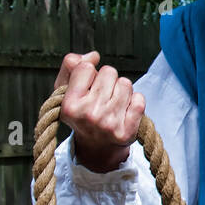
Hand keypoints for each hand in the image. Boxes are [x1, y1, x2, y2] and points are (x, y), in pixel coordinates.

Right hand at [54, 51, 144, 172]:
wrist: (96, 147)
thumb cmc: (81, 112)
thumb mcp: (65, 91)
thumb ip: (70, 67)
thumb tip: (93, 56)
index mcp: (70, 105)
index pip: (86, 67)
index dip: (88, 74)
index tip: (87, 88)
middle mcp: (89, 115)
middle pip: (108, 72)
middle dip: (107, 80)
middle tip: (102, 97)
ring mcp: (109, 124)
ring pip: (126, 83)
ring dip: (121, 90)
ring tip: (113, 104)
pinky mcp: (127, 131)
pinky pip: (139, 99)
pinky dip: (135, 101)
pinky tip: (125, 110)